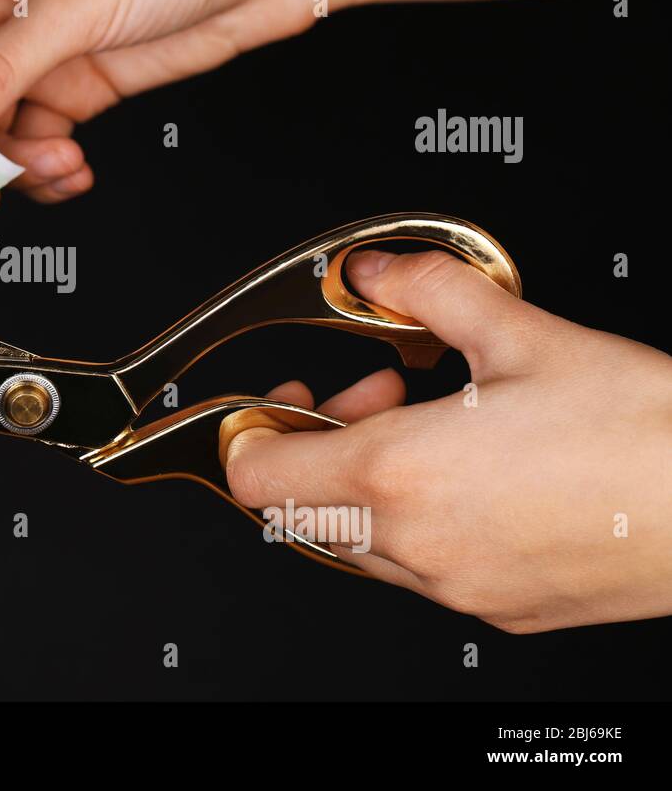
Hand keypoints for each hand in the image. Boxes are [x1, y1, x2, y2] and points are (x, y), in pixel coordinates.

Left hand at [222, 250, 671, 632]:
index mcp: (401, 476)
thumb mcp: (524, 334)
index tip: (276, 403)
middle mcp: (418, 545)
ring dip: (365, 484)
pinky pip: (419, 570)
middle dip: (316, 447)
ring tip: (435, 428)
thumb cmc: (644, 434)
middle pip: (299, 510)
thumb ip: (429, 291)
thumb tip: (376, 272)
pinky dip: (415, 523)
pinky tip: (473, 476)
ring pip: (357, 542)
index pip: (259, 476)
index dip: (251, 433)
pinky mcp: (499, 610)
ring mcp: (457, 587)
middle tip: (374, 396)